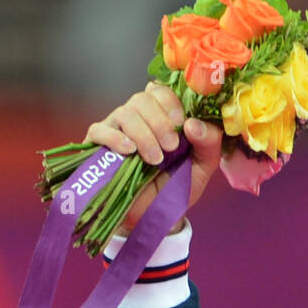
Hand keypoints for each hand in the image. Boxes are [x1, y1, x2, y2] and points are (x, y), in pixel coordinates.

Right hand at [84, 82, 222, 233]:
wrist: (156, 215)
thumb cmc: (177, 187)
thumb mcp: (202, 168)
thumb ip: (208, 144)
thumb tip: (194, 124)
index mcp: (162, 117)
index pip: (162, 92)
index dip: (171, 103)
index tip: (181, 125)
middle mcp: (138, 118)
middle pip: (142, 98)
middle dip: (160, 122)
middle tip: (171, 147)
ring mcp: (117, 129)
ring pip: (125, 112)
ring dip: (143, 134)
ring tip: (155, 160)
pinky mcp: (99, 146)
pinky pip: (99, 130)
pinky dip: (115, 138)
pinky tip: (130, 151)